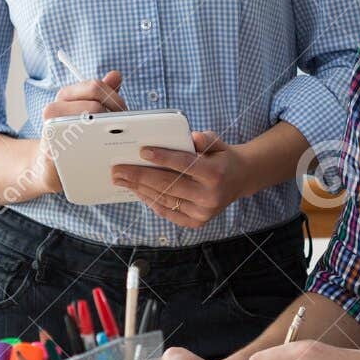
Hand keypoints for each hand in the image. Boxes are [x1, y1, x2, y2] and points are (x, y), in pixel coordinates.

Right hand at [33, 69, 126, 194]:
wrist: (50, 166)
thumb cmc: (76, 135)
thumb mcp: (90, 111)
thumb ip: (103, 94)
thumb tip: (116, 75)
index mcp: (66, 95)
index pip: (95, 86)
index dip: (115, 98)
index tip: (123, 111)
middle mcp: (54, 107)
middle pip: (94, 106)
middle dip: (114, 117)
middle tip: (123, 128)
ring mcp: (51, 128)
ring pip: (88, 124)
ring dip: (107, 133)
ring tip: (113, 140)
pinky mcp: (51, 149)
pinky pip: (79, 146)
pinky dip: (95, 149)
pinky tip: (101, 152)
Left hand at [111, 132, 251, 226]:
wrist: (241, 180)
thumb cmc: (223, 158)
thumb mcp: (219, 143)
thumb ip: (205, 139)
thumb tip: (190, 138)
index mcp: (216, 174)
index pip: (185, 165)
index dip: (163, 158)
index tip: (142, 151)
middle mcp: (209, 196)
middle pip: (168, 185)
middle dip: (140, 176)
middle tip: (118, 169)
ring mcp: (203, 212)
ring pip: (164, 199)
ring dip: (139, 189)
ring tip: (121, 180)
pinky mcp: (196, 222)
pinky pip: (167, 211)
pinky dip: (150, 201)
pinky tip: (137, 190)